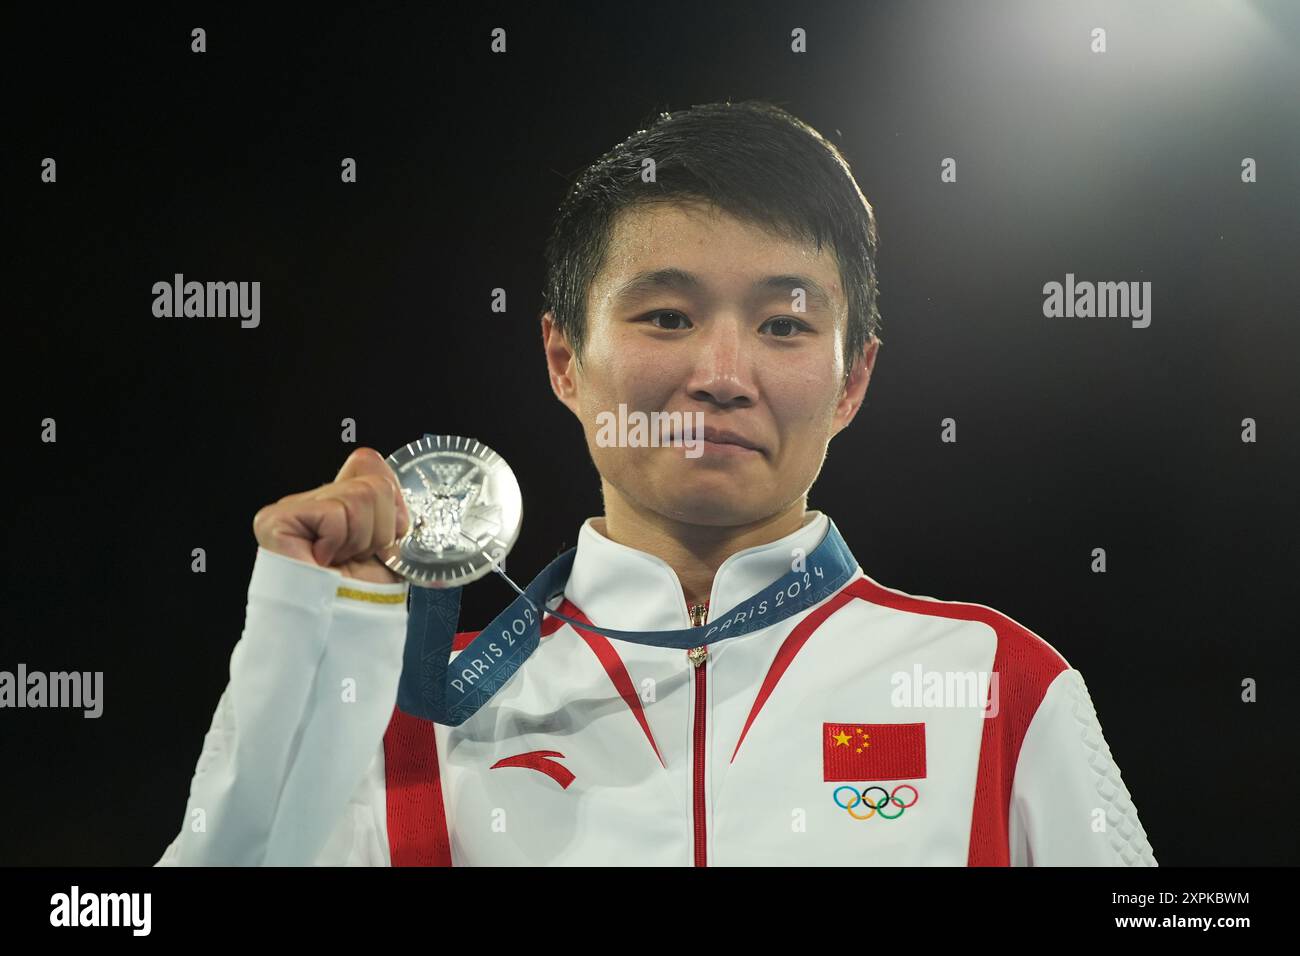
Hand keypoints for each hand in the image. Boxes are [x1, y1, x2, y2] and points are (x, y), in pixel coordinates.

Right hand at [252, 447, 409, 583]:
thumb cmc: (362, 595)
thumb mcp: (388, 541)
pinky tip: (324, 562)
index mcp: (335, 503)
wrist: (341, 631)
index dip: (391, 509)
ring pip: (360, 495)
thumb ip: (383, 497)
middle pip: (373, 482)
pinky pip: (335, 513)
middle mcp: (310, 502)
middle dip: (380, 529)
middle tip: (358, 558)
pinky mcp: (276, 521)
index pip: (368, 463)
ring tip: (342, 562)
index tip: (381, 544)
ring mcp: (290, 510)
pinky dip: (341, 542)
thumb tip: (370, 460)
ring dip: (363, 539)